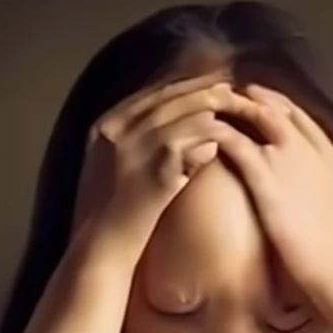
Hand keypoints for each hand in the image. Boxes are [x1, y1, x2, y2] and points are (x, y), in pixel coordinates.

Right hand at [70, 70, 264, 251]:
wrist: (98, 250)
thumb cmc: (107, 219)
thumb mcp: (108, 170)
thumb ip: (130, 145)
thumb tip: (166, 132)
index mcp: (103, 127)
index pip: (149, 94)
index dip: (181, 85)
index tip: (206, 81)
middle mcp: (115, 132)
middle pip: (166, 97)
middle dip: (200, 88)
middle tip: (228, 86)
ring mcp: (133, 150)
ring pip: (180, 116)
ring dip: (210, 109)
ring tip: (233, 107)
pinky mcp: (153, 172)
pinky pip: (187, 145)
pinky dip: (206, 139)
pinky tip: (221, 141)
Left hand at [212, 83, 332, 298]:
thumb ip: (320, 188)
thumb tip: (312, 193)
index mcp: (327, 152)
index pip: (297, 113)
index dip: (273, 102)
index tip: (255, 98)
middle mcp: (308, 144)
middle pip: (275, 105)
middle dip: (248, 96)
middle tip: (223, 93)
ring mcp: (286, 155)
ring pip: (253, 112)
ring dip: (229, 104)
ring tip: (205, 104)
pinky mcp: (264, 173)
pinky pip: (232, 139)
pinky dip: (214, 130)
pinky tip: (199, 131)